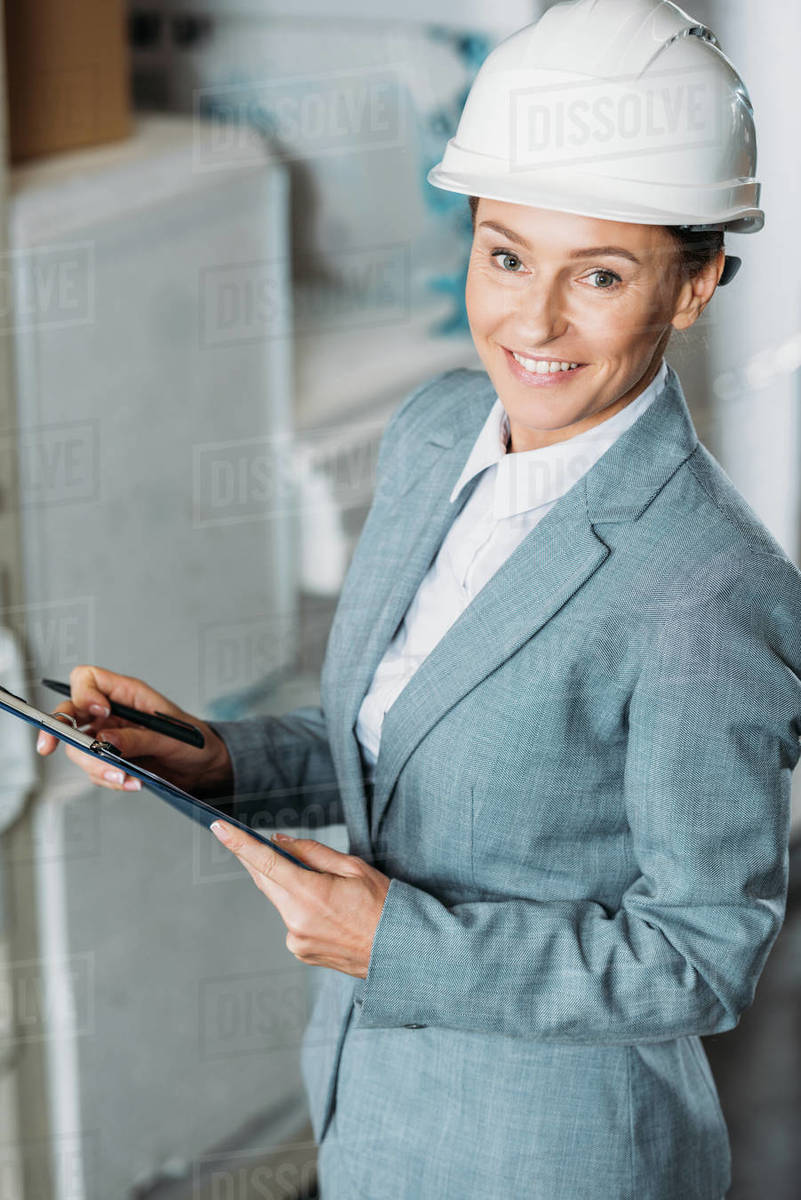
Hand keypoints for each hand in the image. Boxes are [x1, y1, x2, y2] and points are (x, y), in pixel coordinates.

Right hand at [35, 664, 231, 798]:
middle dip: (59, 730)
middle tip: (51, 746)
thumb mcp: (170, 737)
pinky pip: (95, 770)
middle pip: (70, 713)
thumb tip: (105, 742)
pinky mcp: (111, 760)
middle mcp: (112, 713)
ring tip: (124, 777)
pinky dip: (109, 779)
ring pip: (78, 747)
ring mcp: (108, 737)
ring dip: (95, 766)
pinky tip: (131, 782)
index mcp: (127, 694)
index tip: (97, 712)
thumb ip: (137, 737)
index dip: (83, 693)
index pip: (88, 679)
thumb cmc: (194, 741)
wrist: (205, 768)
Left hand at [210, 823, 390, 978]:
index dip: (238, 843)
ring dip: (288, 885)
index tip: (218, 827)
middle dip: (259, 859)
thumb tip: (279, 842)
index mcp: (310, 894)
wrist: (400, 953)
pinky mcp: (299, 951)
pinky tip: (328, 910)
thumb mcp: (354, 867)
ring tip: (325, 886)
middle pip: (265, 879)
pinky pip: (290, 918)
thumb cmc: (383, 906)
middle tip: (257, 840)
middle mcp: (296, 921)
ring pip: (279, 899)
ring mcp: (295, 940)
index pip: (265, 862)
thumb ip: (312, 852)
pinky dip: (299, 906)